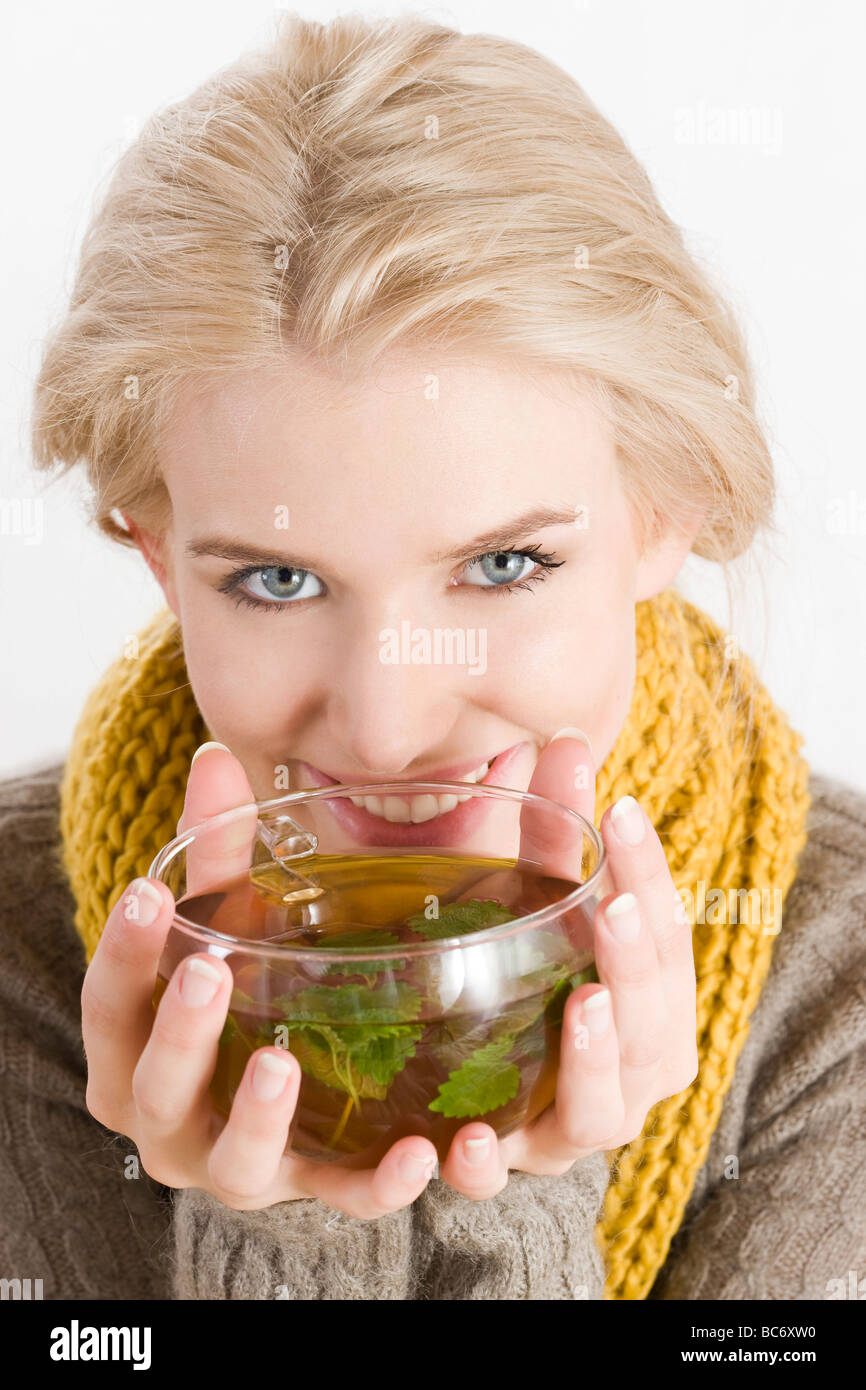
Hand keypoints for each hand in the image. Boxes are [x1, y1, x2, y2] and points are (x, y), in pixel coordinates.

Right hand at [82, 743, 439, 1216]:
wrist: (284, 1093)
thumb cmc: (241, 993)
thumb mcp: (225, 925)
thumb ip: (218, 854)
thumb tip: (215, 757)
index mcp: (134, 1049)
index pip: (110, 1004)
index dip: (122, 952)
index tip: (143, 891)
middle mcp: (171, 1118)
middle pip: (155, 1086)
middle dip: (179, 1035)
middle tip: (209, 973)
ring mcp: (239, 1163)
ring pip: (235, 1160)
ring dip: (254, 1117)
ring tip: (281, 1062)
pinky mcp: (314, 1187)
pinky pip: (341, 1198)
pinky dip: (377, 1185)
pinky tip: (418, 1150)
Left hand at [435, 731, 699, 1196]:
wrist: (480, 1086)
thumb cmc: (521, 976)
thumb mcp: (532, 899)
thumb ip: (551, 833)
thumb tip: (564, 738)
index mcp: (649, 1001)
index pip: (668, 936)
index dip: (654, 876)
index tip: (623, 811)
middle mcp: (630, 1071)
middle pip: (655, 1026)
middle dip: (640, 967)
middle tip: (615, 908)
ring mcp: (573, 1125)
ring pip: (603, 1111)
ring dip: (596, 1063)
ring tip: (583, 1006)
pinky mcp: (513, 1163)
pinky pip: (508, 1176)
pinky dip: (491, 1164)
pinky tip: (466, 1137)